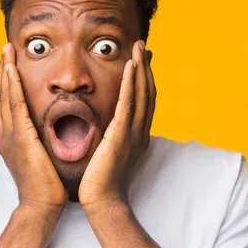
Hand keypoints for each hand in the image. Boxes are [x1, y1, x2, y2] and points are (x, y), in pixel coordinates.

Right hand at [0, 44, 66, 216]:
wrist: (41, 205)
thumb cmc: (45, 185)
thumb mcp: (39, 157)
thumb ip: (38, 141)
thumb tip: (48, 130)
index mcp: (9, 138)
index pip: (4, 102)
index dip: (5, 81)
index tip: (10, 63)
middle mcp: (4, 134)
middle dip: (1, 70)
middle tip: (5, 48)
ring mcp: (9, 135)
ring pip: (3, 95)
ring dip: (4, 70)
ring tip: (7, 50)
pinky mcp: (20, 138)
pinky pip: (14, 105)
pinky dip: (11, 85)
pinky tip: (12, 69)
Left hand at [78, 40, 155, 214]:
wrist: (102, 201)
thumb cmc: (100, 181)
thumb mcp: (108, 153)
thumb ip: (110, 137)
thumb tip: (105, 126)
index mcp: (136, 135)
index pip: (143, 101)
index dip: (144, 79)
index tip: (141, 60)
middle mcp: (140, 131)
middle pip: (147, 92)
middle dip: (146, 68)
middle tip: (144, 46)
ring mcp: (134, 133)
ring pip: (141, 94)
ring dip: (141, 68)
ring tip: (139, 47)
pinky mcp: (122, 135)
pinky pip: (129, 103)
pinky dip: (132, 83)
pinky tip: (131, 66)